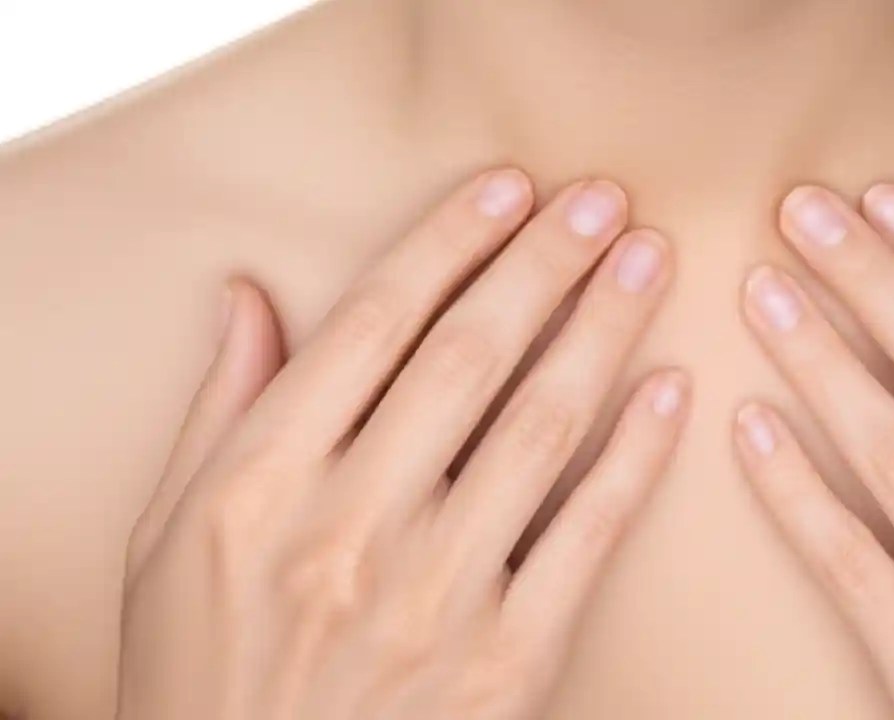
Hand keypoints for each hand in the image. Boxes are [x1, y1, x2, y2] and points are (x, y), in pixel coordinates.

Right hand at [118, 169, 689, 719]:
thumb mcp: (170, 541)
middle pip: (468, 359)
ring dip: (600, 332)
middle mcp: (347, 529)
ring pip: (539, 429)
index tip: (508, 189)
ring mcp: (434, 597)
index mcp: (260, 485)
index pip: (371, 327)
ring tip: (645, 263)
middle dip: (543, 264)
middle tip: (601, 200)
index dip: (449, 244)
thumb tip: (250, 297)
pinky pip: (587, 537)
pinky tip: (669, 391)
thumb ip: (220, 413)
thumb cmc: (203, 676)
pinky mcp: (506, 662)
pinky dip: (634, 458)